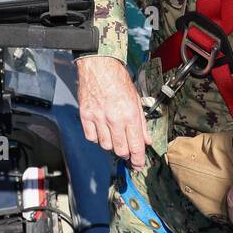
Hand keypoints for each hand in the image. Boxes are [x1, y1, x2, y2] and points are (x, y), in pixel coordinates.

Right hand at [75, 56, 147, 170]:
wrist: (99, 66)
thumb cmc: (118, 79)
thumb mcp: (136, 99)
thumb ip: (141, 122)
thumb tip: (146, 139)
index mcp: (130, 114)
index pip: (136, 146)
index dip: (138, 160)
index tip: (138, 166)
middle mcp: (114, 118)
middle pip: (120, 150)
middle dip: (126, 155)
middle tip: (127, 152)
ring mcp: (98, 118)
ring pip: (105, 145)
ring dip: (111, 145)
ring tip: (114, 137)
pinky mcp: (86, 116)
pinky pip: (91, 137)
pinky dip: (97, 138)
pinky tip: (101, 130)